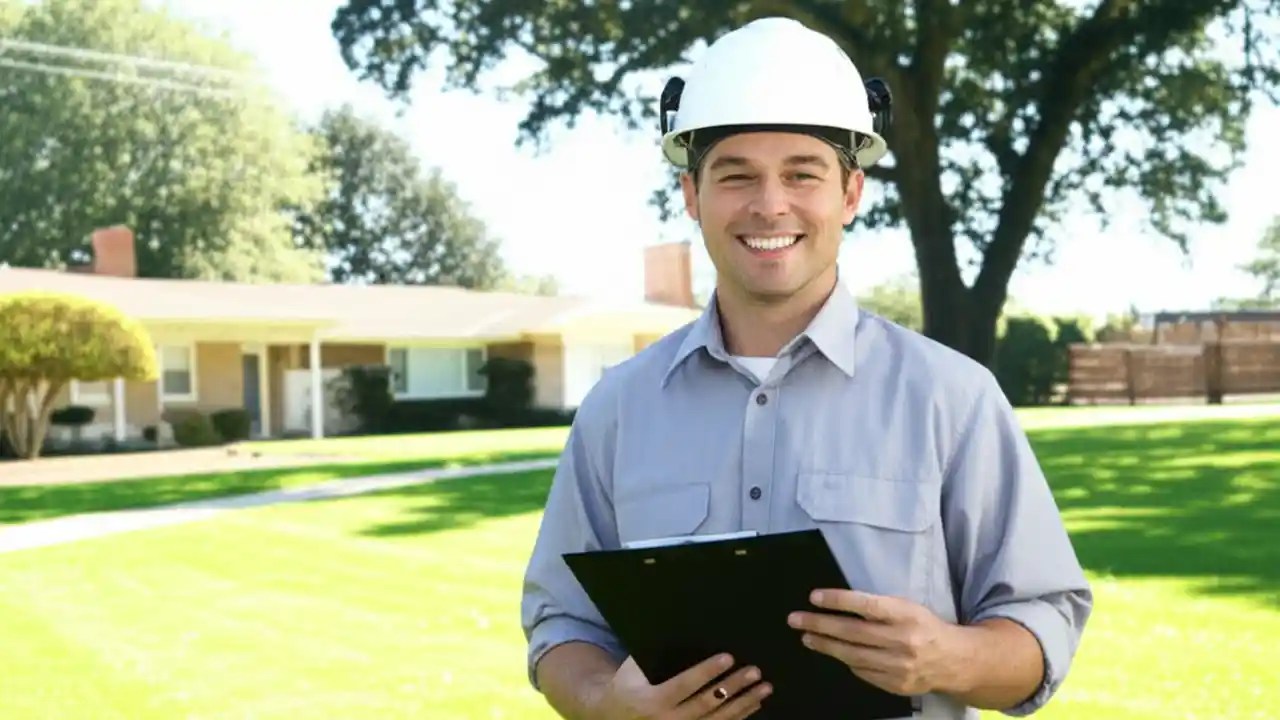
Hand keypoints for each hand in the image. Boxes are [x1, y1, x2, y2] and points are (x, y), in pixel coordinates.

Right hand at [593, 653, 771, 719]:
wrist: (615, 719)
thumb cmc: (627, 686)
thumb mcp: (631, 670)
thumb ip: (653, 654)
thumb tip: (678, 625)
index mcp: (651, 700)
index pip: (684, 685)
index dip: (707, 671)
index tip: (728, 657)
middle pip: (707, 704)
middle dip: (733, 686)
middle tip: (754, 670)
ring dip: (744, 703)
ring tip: (764, 687)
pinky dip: (740, 716)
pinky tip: (755, 704)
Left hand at [787, 589, 962, 696]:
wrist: (954, 661)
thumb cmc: (924, 626)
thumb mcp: (907, 607)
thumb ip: (878, 607)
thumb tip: (839, 604)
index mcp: (906, 614)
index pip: (866, 605)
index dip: (838, 600)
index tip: (814, 597)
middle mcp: (902, 640)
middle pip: (853, 632)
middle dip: (820, 625)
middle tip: (796, 619)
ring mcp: (898, 666)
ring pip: (852, 655)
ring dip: (825, 646)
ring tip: (807, 637)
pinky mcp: (895, 684)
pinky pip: (862, 672)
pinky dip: (846, 661)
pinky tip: (833, 653)